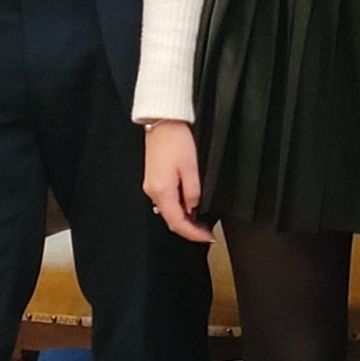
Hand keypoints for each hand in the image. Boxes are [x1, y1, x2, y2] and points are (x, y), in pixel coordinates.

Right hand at [142, 121, 213, 243]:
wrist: (163, 123)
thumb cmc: (176, 141)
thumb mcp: (191, 167)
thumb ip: (193, 191)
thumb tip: (193, 209)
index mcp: (161, 191)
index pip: (177, 222)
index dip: (193, 233)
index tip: (207, 237)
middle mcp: (153, 192)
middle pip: (171, 219)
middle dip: (189, 229)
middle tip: (207, 233)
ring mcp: (152, 186)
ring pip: (168, 211)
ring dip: (184, 220)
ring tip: (201, 224)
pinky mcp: (154, 180)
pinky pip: (166, 201)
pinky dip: (178, 209)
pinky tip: (190, 208)